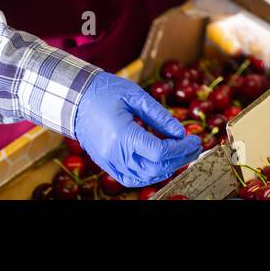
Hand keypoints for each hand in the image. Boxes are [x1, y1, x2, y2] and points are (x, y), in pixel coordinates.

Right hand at [72, 72, 202, 188]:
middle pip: (156, 167)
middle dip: (180, 159)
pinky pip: (130, 179)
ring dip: (167, 168)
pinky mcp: (105, 164)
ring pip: (145, 177)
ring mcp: (109, 162)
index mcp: (123, 134)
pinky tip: (161, 163)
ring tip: (181, 154)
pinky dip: (149, 175)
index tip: (194, 139)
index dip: (181, 148)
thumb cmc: (105, 92)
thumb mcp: (135, 96)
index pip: (160, 152)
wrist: (75, 98)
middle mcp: (115, 154)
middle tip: (195, 146)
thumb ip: (159, 116)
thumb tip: (180, 132)